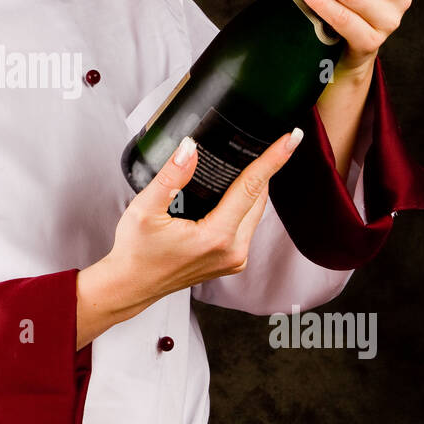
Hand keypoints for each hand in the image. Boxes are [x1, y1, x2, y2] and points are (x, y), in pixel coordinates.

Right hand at [95, 129, 302, 320]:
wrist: (131, 286)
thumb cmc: (135, 252)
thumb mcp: (145, 209)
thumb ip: (171, 176)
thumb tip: (190, 147)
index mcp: (217, 237)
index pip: (252, 187)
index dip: (273, 159)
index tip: (292, 137)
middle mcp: (233, 251)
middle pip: (259, 198)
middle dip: (264, 167)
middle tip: (267, 139)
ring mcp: (235, 259)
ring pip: (255, 212)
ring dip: (255, 186)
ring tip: (248, 160)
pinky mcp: (231, 262)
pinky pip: (247, 225)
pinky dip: (245, 204)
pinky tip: (235, 189)